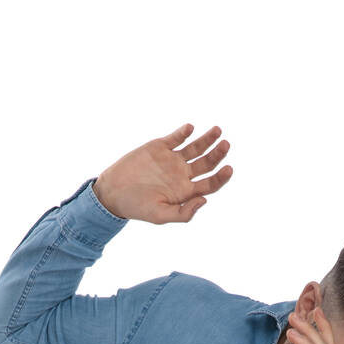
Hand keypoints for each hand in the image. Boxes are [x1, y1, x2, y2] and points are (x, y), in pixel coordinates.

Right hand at [93, 124, 231, 223]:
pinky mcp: (160, 146)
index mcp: (185, 192)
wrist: (114, 192)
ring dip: (207, 139)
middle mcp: (182, 175)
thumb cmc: (137, 208)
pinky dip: (184, 132)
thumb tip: (205, 200)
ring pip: (196, 147)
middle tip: (226, 145)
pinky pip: (176, 137)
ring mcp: (172, 159)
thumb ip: (183, 212)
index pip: (210, 184)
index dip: (221, 178)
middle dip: (218, 154)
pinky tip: (190, 128)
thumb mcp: (160, 215)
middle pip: (207, 163)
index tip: (229, 169)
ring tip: (217, 131)